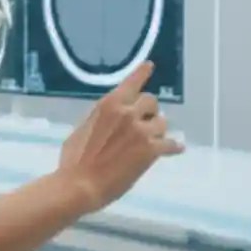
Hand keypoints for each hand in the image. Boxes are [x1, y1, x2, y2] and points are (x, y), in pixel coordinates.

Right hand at [56, 61, 183, 211]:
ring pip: (162, 122)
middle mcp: (128, 113)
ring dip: (158, 130)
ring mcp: (141, 131)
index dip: (142, 73)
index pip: (131, 83)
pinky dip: (174, 147)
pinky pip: (171, 144)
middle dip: (149, 111)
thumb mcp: (83, 128)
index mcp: (109, 104)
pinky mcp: (151, 151)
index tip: (150, 66)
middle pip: (151, 101)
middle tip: (145, 123)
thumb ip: (102, 118)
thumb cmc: (74, 159)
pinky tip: (176, 149)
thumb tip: (111, 119)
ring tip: (153, 140)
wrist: (80, 184)